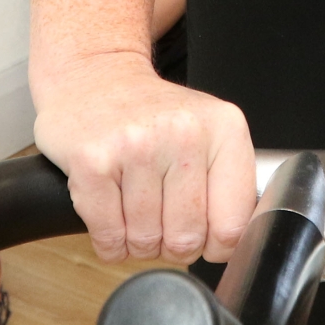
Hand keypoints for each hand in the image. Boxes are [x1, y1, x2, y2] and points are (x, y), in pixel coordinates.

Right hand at [32, 50, 255, 264]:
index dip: (215, 244)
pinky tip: (111, 209)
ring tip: (134, 204)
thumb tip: (232, 246)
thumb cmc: (153, 117)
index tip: (202, 229)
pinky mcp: (92, 162)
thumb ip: (229, 187)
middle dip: (171, 243)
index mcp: (224, 128)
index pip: (233, 227)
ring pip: (146, 242)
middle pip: (187, 239)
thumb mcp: (208, 134)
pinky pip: (109, 238)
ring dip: (137, 240)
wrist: (95, 78)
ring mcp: (136, 146)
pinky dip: (109, 240)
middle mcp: (183, 132)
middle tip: (161, 213)